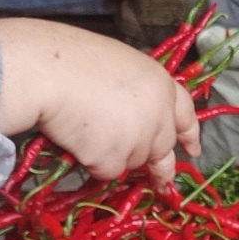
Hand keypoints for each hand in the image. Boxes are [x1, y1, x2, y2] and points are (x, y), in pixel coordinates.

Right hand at [0, 18, 199, 186]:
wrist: (45, 73)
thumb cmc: (71, 60)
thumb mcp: (120, 66)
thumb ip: (137, 93)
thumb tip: (133, 113)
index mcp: (162, 85)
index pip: (187, 115)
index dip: (190, 134)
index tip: (193, 150)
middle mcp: (159, 116)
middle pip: (163, 150)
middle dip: (158, 166)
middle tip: (156, 180)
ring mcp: (139, 141)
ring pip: (132, 161)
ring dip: (113, 155)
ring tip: (84, 130)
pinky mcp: (115, 160)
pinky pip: (105, 171)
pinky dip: (90, 162)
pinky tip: (75, 139)